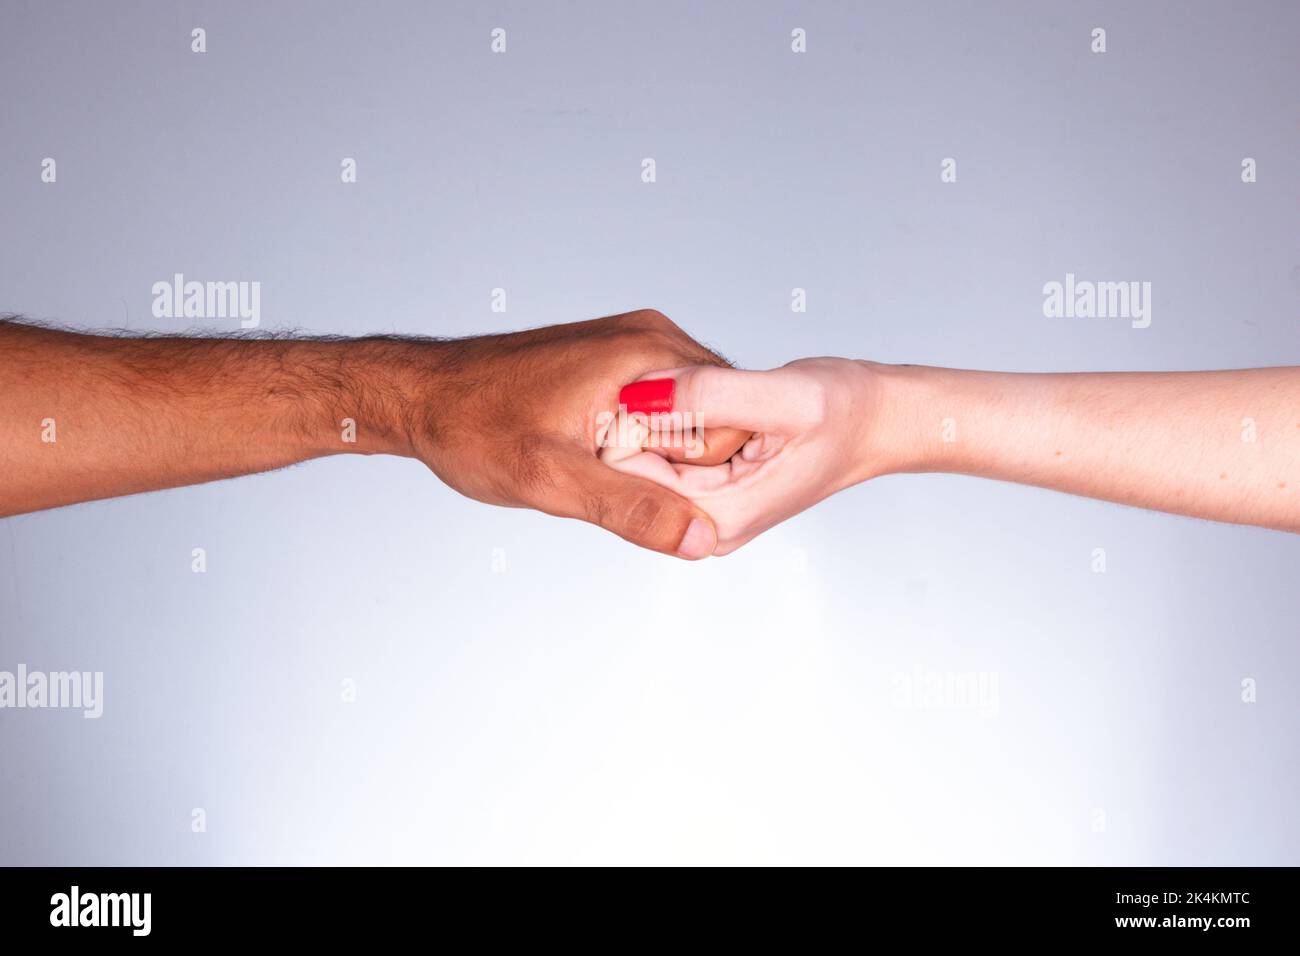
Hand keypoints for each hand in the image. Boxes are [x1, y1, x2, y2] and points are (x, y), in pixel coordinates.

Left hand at [402, 310, 750, 556]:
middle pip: (717, 418)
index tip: (650, 489)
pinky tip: (600, 457)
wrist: (420, 395)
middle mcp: (650, 339)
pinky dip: (643, 440)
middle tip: (617, 480)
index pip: (734, 420)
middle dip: (685, 465)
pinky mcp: (615, 360)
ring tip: (603, 469)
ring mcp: (633, 346)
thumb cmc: (473, 426)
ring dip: (663, 456)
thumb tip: (701, 537)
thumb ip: (630, 507)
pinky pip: (659, 408)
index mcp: (648, 354)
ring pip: (688, 418)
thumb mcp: (551, 479)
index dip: (706, 472)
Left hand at [598, 358, 883, 553]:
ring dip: (662, 413)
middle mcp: (703, 520)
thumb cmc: (847, 412)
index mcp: (715, 517)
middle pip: (627, 463)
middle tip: (695, 388)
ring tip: (712, 395)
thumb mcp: (784, 398)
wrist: (879, 418)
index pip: (622, 468)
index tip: (669, 391)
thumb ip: (710, 400)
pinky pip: (665, 444)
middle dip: (647, 418)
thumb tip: (642, 397)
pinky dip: (677, 414)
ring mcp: (704, 501)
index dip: (633, 420)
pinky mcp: (708, 479)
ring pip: (644, 450)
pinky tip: (712, 400)